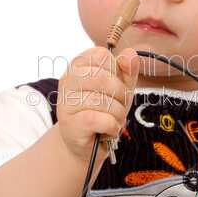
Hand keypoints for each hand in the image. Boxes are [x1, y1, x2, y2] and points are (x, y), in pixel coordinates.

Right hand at [56, 45, 139, 161]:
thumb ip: (127, 70)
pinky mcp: (72, 123)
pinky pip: (103, 120)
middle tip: (117, 107)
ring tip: (112, 120)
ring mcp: (67, 102)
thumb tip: (130, 53)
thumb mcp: (119, 88)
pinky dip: (113, 127)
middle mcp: (68, 81)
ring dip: (118, 115)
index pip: (103, 56)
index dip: (117, 72)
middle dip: (121, 96)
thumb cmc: (101, 111)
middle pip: (105, 79)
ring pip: (106, 102)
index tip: (114, 87)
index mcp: (77, 66)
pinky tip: (108, 130)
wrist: (84, 143)